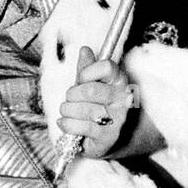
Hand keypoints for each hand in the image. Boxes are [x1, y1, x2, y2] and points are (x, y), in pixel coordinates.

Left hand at [57, 45, 135, 159]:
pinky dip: (67, 124)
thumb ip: (87, 68)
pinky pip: (81, 127)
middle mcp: (123, 100)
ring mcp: (117, 120)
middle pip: (90, 90)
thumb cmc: (97, 105)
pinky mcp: (108, 137)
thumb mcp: (91, 84)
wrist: (110, 136)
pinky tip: (65, 123)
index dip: (87, 72)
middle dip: (72, 94)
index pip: (106, 67)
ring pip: (83, 109)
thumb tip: (84, 50)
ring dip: (67, 110)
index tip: (81, 79)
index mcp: (120, 81)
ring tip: (67, 111)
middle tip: (70, 98)